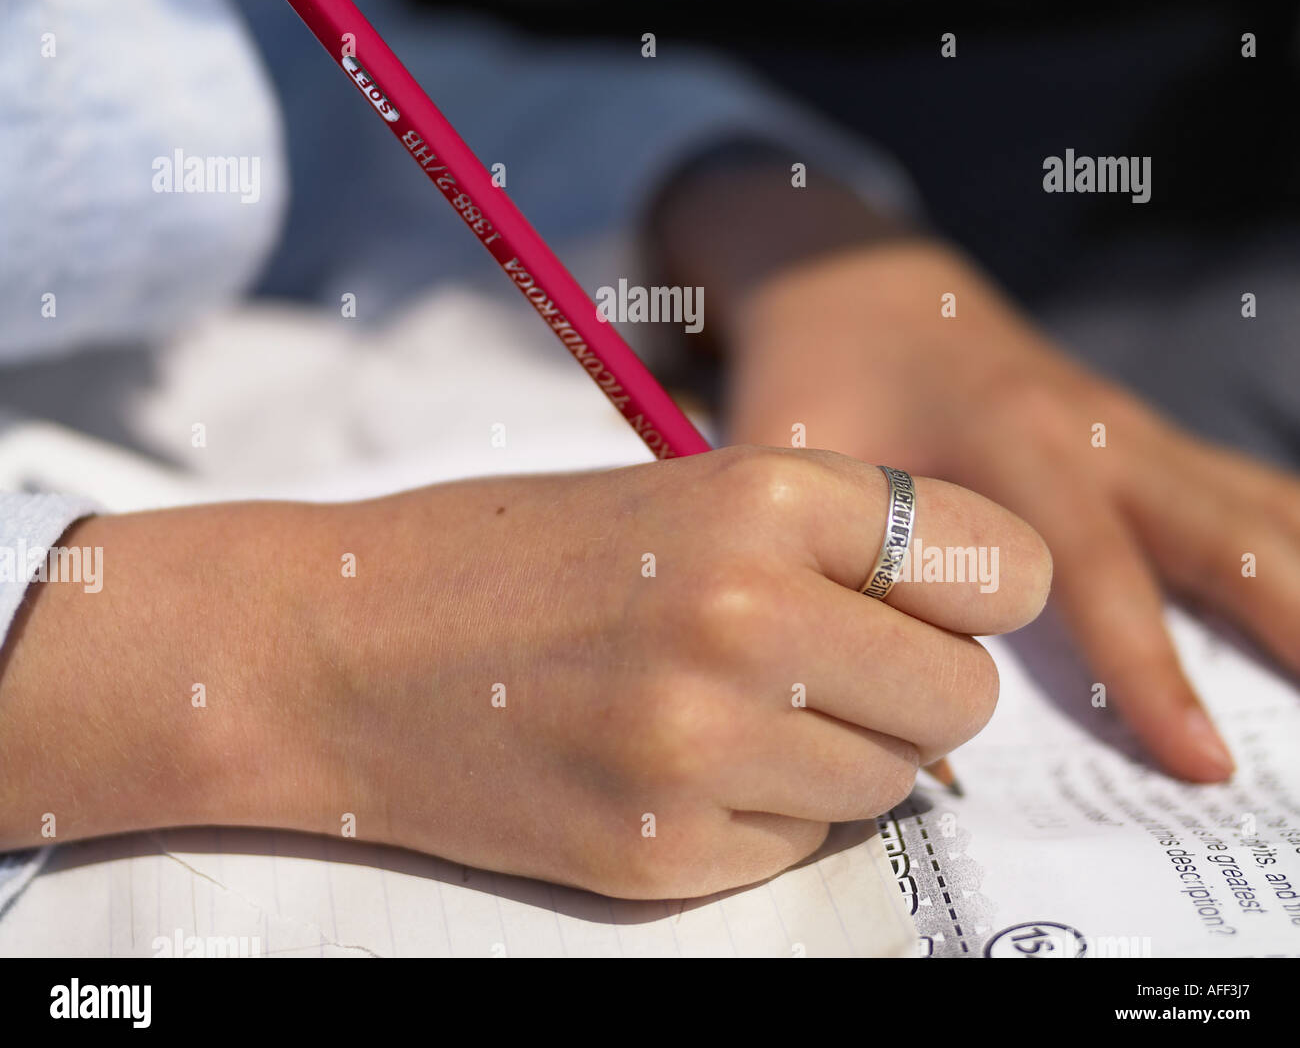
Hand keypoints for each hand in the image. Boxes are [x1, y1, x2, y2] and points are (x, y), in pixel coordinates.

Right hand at [0, 448, 1048, 897]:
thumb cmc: (516, 554)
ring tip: (726, 707)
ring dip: (837, 755)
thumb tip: (975, 625)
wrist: (340, 647)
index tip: (936, 599)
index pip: (1001, 566)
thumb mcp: (682, 495)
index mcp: (762, 497)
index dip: (978, 588)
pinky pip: (802, 845)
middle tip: (825, 663)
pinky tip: (672, 764)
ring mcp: (704, 747)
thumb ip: (833, 544)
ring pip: (891, 783)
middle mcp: (748, 618)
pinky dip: (762, 813)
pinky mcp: (664, 854)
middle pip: (963, 697)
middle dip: (913, 685)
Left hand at [727, 239, 1299, 782]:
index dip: (1150, 668)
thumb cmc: (823, 378)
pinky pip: (1247, 490)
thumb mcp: (801, 465)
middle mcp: (1096, 431)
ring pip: (1260, 506)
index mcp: (1014, 440)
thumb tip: (907, 730)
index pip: (1098, 568)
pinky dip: (1298, 541)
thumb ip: (839, 575)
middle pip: (1226, 531)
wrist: (858, 286)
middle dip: (1293, 625)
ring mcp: (1131, 428)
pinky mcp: (1142, 437)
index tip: (1203, 763)